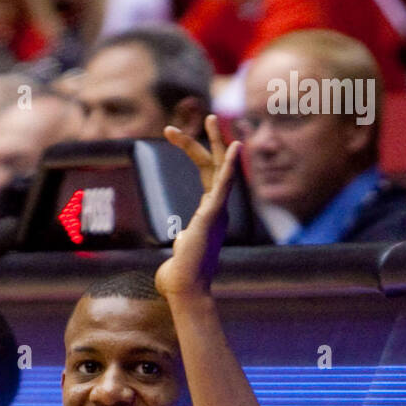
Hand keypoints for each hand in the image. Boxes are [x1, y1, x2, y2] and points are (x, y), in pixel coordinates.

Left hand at [155, 116, 240, 301]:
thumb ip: (183, 239)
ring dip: (217, 144)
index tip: (172, 133)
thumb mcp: (182, 250)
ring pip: (220, 171)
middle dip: (209, 140)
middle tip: (205, 116)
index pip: (205, 173)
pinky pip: (225, 187)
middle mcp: (217, 209)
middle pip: (214, 166)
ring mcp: (217, 212)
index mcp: (209, 212)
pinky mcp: (213, 217)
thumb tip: (181, 237)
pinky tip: (233, 147)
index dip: (192, 151)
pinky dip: (229, 166)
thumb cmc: (180, 276)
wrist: (185, 289)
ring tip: (211, 119)